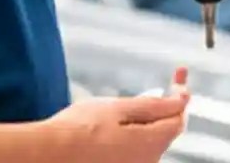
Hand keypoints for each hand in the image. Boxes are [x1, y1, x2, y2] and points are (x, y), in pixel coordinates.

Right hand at [50, 68, 189, 162]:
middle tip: (152, 88)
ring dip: (144, 123)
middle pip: (165, 130)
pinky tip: (109, 128)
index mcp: (150, 144)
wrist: (48, 154)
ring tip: (117, 111)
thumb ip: (153, 106)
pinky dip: (130, 135)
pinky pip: (133, 151)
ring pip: (148, 141)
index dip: (180, 95)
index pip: (179, 117)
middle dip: (162, 108)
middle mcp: (147, 162)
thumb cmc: (79, 129)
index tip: (179, 76)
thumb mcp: (118, 108)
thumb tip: (181, 101)